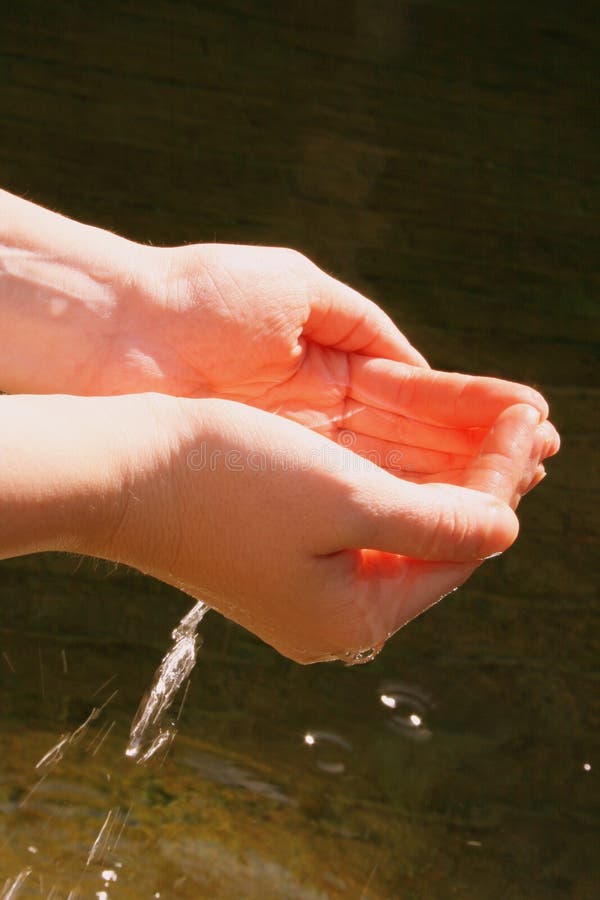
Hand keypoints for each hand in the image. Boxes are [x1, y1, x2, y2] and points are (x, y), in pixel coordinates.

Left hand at [0, 194, 554, 484]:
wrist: (121, 334)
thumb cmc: (202, 298)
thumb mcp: (300, 292)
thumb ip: (367, 329)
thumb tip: (420, 368)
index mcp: (328, 369)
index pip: (415, 398)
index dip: (471, 408)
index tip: (526, 415)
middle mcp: (320, 423)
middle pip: (414, 443)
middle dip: (477, 448)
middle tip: (538, 454)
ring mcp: (300, 459)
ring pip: (395, 473)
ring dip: (459, 477)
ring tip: (521, 474)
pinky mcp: (278, 487)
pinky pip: (359, 494)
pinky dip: (412, 494)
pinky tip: (463, 495)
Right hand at [99, 396, 553, 662]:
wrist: (121, 469)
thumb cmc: (228, 482)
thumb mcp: (348, 500)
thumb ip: (437, 523)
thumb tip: (506, 531)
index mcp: (352, 619)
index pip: (459, 550)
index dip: (502, 483)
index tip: (532, 421)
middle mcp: (331, 616)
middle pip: (433, 543)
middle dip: (479, 479)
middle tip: (525, 421)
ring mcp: (303, 587)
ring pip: (399, 526)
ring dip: (442, 474)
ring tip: (489, 425)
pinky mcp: (281, 553)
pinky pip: (361, 519)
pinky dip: (397, 480)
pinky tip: (421, 445)